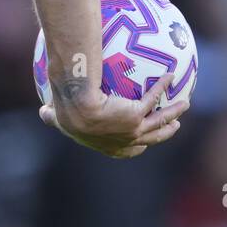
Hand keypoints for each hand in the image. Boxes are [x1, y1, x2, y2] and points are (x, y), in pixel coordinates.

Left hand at [40, 72, 189, 157]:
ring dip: (173, 115)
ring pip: (159, 124)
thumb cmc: (64, 109)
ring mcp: (131, 131)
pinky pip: (154, 99)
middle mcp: (120, 140)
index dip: (132, 149)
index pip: (121, 150)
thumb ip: (52, 116)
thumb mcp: (57, 116)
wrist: (77, 104)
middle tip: (172, 128)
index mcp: (104, 142)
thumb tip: (42, 111)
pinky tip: (170, 75)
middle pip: (147, 141)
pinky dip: (163, 87)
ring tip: (184, 105)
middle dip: (161, 136)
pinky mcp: (137, 116)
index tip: (139, 144)